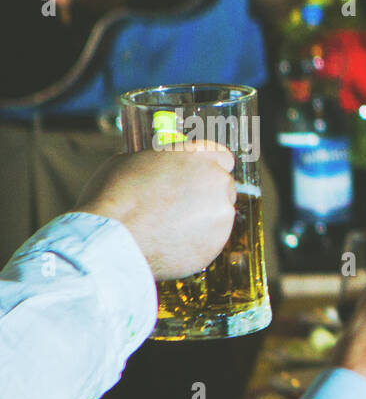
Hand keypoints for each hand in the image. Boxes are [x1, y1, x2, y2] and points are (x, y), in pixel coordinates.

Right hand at [76, 145, 236, 280]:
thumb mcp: (132, 162)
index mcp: (197, 156)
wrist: (111, 239)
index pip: (222, 156)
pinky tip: (170, 241)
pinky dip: (197, 240)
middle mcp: (216, 182)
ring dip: (201, 217)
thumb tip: (162, 166)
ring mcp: (221, 214)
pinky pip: (211, 238)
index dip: (209, 166)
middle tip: (180, 203)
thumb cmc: (114, 198)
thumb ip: (160, 162)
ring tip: (168, 225)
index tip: (199, 175)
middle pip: (222, 186)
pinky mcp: (218, 242)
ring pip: (218, 214)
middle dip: (206, 193)